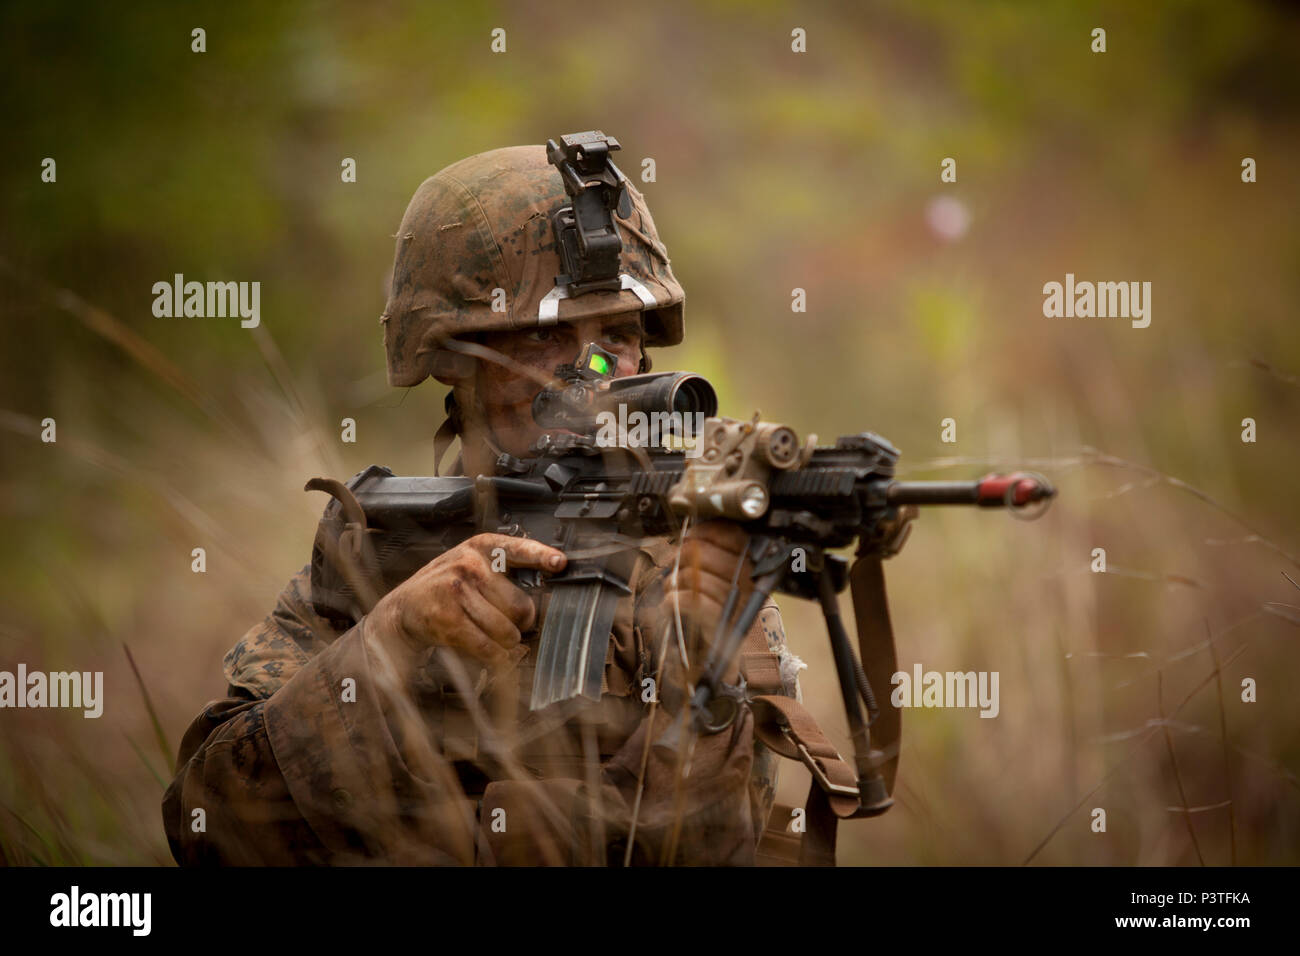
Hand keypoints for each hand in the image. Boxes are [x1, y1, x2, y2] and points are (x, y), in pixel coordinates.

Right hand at [369, 533, 565, 671]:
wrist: (404, 608)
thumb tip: (540, 607)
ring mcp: (456, 590)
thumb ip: (506, 576)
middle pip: (522, 605)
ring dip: (507, 643)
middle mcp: (469, 564)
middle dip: (522, 623)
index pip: (518, 548)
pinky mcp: (447, 619)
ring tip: (495, 638)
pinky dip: (496, 659)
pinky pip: (488, 648)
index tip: (560, 563)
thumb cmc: (447, 589)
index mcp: (481, 548)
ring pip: (507, 631)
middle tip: (511, 625)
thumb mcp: (473, 568)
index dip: (542, 556)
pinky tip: (493, 656)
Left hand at [661, 520, 753, 650]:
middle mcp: (750, 584)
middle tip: (675, 565)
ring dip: (675, 581)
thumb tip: (691, 534)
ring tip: (672, 588)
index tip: (690, 536)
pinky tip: (669, 603)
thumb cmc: (722, 613)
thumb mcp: (725, 580)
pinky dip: (675, 600)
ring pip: (695, 577)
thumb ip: (715, 555)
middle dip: (683, 556)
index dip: (706, 531)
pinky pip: (693, 602)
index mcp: (755, 567)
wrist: (729, 658)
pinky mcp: (722, 627)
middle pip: (706, 553)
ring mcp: (737, 605)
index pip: (733, 535)